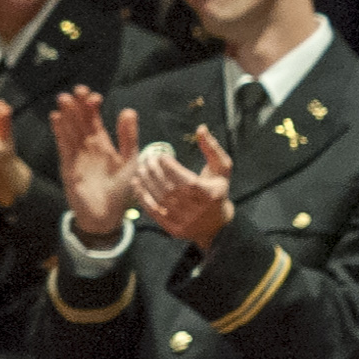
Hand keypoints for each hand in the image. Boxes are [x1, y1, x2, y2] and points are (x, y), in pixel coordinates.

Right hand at [50, 86, 139, 244]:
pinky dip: (59, 132)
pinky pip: (63, 145)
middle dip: (77, 106)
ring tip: (64, 99)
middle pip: (79, 121)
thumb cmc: (121, 190)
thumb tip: (128, 110)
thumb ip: (129, 137)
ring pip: (70, 130)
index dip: (92, 106)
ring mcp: (76, 155)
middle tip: (76, 90)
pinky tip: (56, 117)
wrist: (106, 215)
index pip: (94, 119)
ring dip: (66, 115)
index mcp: (103, 143)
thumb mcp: (130, 161)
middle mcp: (87, 146)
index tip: (93, 96)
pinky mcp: (67, 166)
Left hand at [135, 126, 236, 251]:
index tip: (162, 156)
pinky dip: (143, 197)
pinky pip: (155, 212)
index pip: (187, 181)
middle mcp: (198, 210)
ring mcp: (185, 222)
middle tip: (147, 158)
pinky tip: (136, 184)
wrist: (217, 225)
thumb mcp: (222, 168)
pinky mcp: (174, 229)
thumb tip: (200, 128)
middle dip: (156, 172)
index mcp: (211, 195)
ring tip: (141, 168)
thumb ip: (212, 148)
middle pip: (171, 189)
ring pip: (161, 200)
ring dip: (147, 182)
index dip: (171, 168)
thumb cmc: (218, 190)